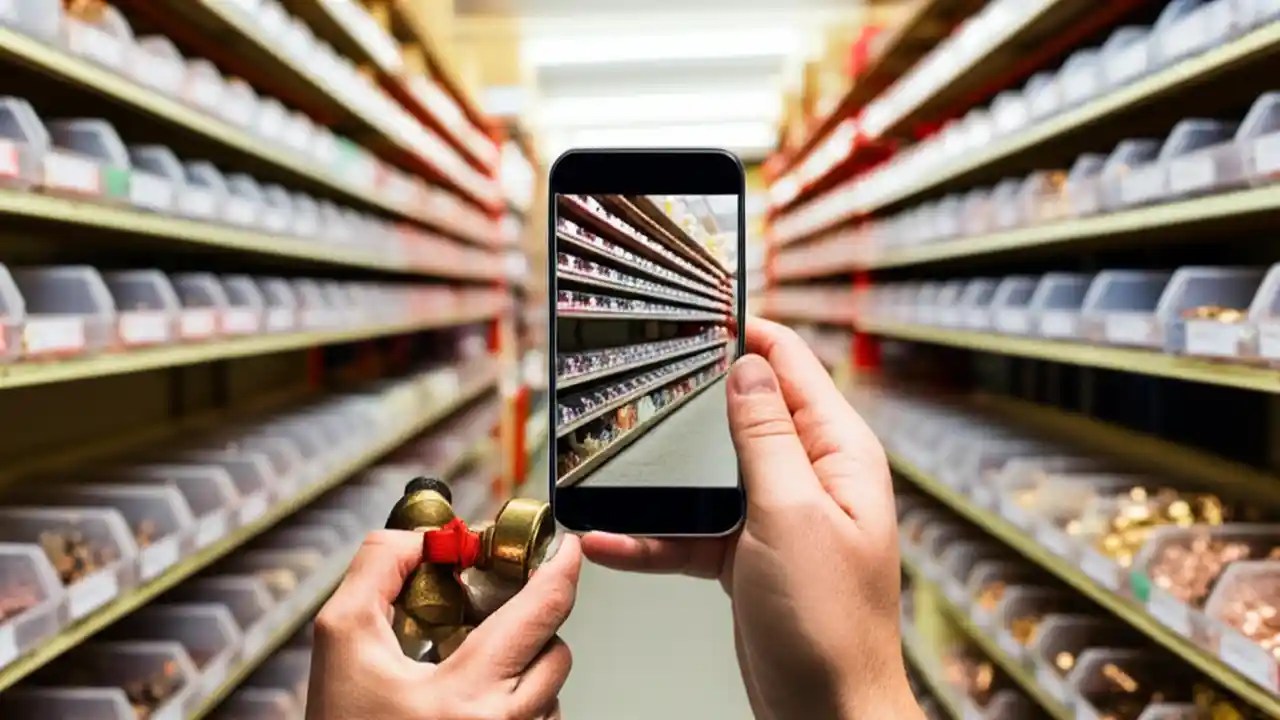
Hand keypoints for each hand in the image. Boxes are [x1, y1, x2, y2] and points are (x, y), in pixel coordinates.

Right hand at [307, 530, 580, 719]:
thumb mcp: (342, 640)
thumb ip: (380, 570)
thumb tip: (426, 537)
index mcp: (466, 696)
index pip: (544, 611)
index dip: (562, 567)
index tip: (566, 547)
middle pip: (558, 651)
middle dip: (531, 624)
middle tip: (493, 613)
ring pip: (551, 690)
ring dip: (524, 668)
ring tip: (471, 671)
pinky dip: (519, 704)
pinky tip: (474, 704)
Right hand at [582, 318, 921, 719]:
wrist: (825, 712)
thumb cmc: (829, 624)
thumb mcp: (792, 513)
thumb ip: (766, 437)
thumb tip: (748, 367)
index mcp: (837, 453)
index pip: (792, 366)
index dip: (747, 333)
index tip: (700, 310)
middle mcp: (809, 476)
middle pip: (742, 414)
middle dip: (691, 399)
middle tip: (643, 375)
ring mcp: (775, 517)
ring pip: (708, 474)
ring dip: (661, 475)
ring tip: (610, 459)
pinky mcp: (744, 556)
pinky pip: (691, 531)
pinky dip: (651, 534)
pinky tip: (608, 537)